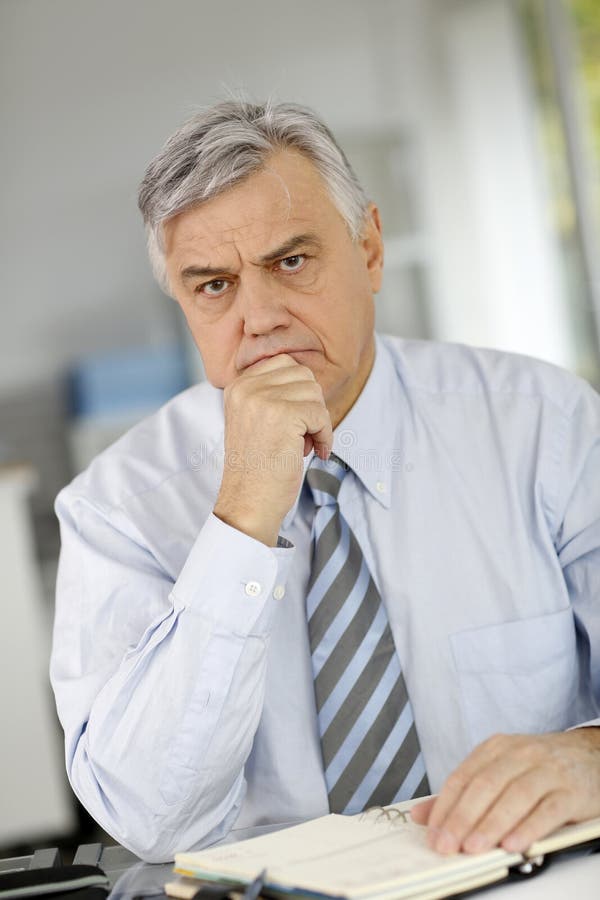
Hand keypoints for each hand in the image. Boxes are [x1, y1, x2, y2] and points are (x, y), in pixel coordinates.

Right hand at [213, 354, 332, 545]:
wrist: (248, 502)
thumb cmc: (256, 467)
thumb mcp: (254, 419)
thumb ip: (272, 394)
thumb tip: (308, 379)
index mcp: (237, 386)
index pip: (284, 364)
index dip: (299, 393)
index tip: (295, 421)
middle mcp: (246, 388)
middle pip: (303, 375)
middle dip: (311, 405)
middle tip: (302, 434)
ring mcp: (263, 399)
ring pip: (315, 393)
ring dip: (318, 421)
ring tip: (304, 444)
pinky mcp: (283, 415)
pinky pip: (321, 414)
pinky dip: (325, 435)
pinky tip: (314, 452)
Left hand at [411, 728, 599, 854]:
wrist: (590, 755)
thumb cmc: (540, 767)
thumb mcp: (500, 770)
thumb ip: (462, 793)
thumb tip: (421, 815)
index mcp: (496, 748)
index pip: (463, 777)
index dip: (445, 807)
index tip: (433, 834)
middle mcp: (520, 754)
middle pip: (485, 785)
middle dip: (463, 817)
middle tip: (447, 845)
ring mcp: (547, 771)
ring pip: (515, 796)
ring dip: (492, 824)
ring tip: (474, 847)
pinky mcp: (571, 791)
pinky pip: (548, 810)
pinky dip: (529, 828)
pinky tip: (514, 845)